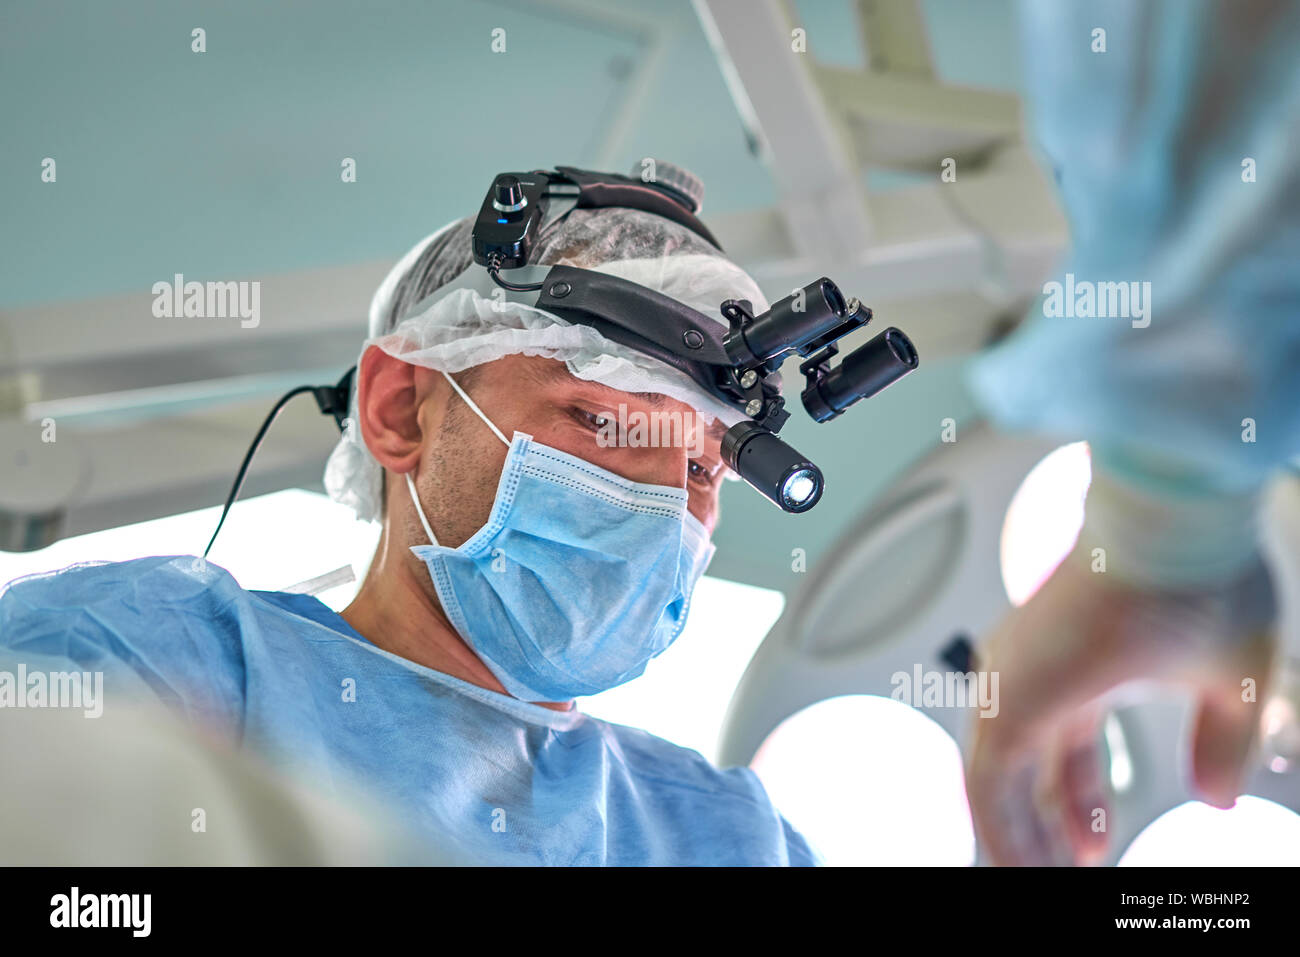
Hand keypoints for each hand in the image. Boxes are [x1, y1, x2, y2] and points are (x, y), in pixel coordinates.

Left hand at [965, 544, 1277, 864]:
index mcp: (1079, 665)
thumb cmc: (1205, 579)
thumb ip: (1219, 740)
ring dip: (1018, 841)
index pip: (1065, 747)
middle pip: (1024, 767)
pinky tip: (1027, 871)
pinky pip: (987, 786)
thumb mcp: (1230, 679)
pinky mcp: (1004, 696)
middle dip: (1043, 828)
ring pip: (995, 782)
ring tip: (1041, 886)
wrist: (1175, 526)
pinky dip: (1002, 833)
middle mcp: (1034, 673)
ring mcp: (1012, 683)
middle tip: (1065, 874)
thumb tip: (1216, 799)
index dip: (1081, 800)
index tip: (1094, 846)